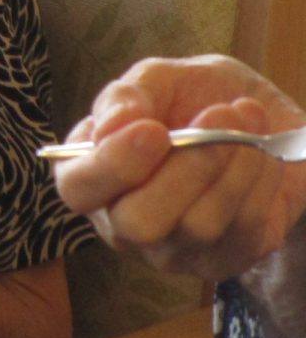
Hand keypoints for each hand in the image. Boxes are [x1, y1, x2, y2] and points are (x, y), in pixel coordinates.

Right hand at [53, 54, 305, 280]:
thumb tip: (111, 127)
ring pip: (199, 225)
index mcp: (90, 175)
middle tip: (218, 116)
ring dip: (233, 163)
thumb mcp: (154, 80)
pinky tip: (260, 149)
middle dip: (185, 171)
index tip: (153, 131)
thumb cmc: (189, 97)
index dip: (112, 166)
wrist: (251, 116)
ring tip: (245, 117)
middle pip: (138, 223)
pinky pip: (246, 229)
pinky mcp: (227, 257)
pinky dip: (259, 178)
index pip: (78, 188)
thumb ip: (125, 98)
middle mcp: (123, 223)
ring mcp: (175, 248)